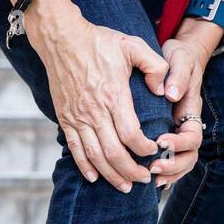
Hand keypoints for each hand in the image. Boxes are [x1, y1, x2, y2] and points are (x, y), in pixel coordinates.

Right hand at [26, 0, 167, 191]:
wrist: (60, 38)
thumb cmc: (98, 41)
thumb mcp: (132, 45)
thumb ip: (154, 66)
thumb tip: (163, 91)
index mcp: (113, 95)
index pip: (131, 134)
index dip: (144, 149)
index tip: (153, 150)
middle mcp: (94, 110)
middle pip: (113, 152)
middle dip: (131, 171)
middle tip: (144, 179)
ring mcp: (77, 116)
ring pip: (95, 155)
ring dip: (110, 174)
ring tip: (125, 186)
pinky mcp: (65, 118)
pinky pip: (74, 148)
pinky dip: (84, 165)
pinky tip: (94, 177)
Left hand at [152, 19, 219, 187]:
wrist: (178, 57)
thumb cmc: (180, 58)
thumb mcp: (180, 60)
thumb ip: (178, 76)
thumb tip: (172, 94)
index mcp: (191, 111)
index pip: (192, 136)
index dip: (179, 144)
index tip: (160, 142)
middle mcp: (186, 126)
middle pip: (190, 156)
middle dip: (173, 165)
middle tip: (153, 168)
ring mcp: (179, 132)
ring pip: (181, 162)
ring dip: (169, 173)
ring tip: (150, 178)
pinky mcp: (168, 134)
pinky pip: (170, 159)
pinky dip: (164, 172)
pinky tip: (150, 178)